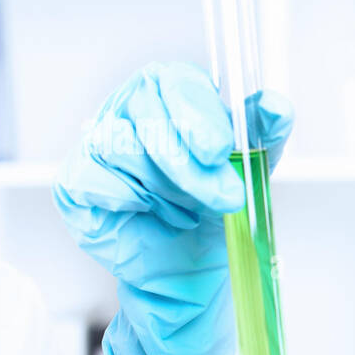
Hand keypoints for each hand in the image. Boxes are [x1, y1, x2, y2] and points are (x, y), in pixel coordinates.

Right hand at [53, 61, 293, 354]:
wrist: (193, 274)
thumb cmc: (217, 212)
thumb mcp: (252, 168)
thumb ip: (263, 133)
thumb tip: (278, 106)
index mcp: (172, 96)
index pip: (174, 80)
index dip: (197, 112)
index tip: (221, 149)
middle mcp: (130, 111)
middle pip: (148, 112)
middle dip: (191, 161)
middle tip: (225, 197)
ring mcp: (97, 143)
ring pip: (123, 145)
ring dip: (168, 186)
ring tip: (189, 212)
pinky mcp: (76, 183)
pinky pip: (98, 181)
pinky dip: (132, 202)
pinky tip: (151, 217)